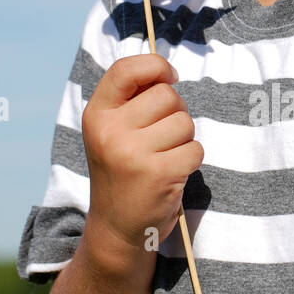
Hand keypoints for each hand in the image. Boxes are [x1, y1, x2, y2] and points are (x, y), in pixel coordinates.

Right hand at [82, 53, 203, 253]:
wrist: (116, 228)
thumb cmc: (123, 171)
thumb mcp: (113, 132)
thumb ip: (132, 101)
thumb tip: (166, 72)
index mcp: (97, 115)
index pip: (126, 69)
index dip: (156, 65)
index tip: (169, 76)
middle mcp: (110, 131)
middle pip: (167, 95)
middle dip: (175, 112)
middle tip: (162, 138)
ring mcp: (133, 153)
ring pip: (185, 122)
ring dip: (184, 139)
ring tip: (163, 158)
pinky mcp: (159, 174)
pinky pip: (195, 149)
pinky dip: (191, 161)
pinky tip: (171, 174)